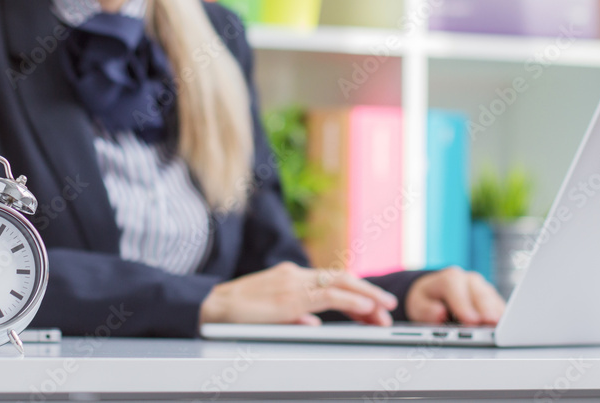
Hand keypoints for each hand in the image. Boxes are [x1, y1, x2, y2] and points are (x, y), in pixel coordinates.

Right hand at [199, 262, 397, 325]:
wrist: (210, 307)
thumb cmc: (235, 312)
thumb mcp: (270, 313)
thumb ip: (293, 315)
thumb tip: (313, 324)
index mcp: (292, 277)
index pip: (332, 280)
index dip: (356, 292)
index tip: (373, 306)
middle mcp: (296, 275)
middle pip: (342, 278)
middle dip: (369, 292)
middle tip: (388, 307)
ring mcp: (293, 284)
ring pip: (340, 284)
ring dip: (367, 298)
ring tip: (384, 311)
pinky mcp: (290, 299)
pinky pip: (327, 296)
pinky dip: (350, 300)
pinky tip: (364, 308)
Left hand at [405, 266, 504, 325]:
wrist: (434, 293)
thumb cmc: (427, 299)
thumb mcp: (418, 304)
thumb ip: (426, 309)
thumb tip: (439, 313)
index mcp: (450, 278)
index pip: (456, 288)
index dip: (463, 305)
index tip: (470, 320)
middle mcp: (469, 280)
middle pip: (479, 293)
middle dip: (485, 309)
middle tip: (491, 324)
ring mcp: (482, 288)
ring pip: (492, 299)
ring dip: (496, 313)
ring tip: (501, 327)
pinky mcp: (492, 298)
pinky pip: (499, 306)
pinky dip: (501, 316)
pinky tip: (504, 327)